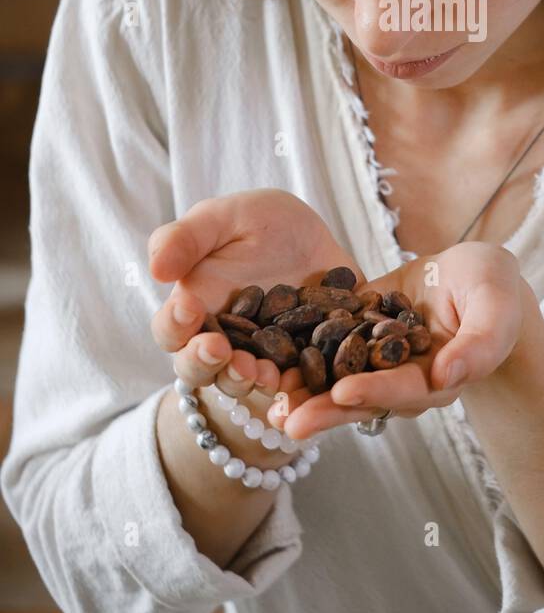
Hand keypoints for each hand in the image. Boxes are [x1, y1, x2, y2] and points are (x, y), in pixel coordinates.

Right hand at [148, 188, 361, 405]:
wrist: (317, 238)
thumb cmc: (259, 223)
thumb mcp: (224, 217)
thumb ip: (185, 237)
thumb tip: (157, 270)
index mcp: (194, 310)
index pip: (171, 329)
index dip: (174, 325)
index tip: (188, 309)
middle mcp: (223, 343)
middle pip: (201, 370)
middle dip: (206, 365)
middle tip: (221, 350)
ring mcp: (261, 359)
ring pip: (243, 385)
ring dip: (246, 382)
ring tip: (260, 371)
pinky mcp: (300, 366)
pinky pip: (293, 389)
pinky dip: (293, 395)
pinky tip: (298, 387)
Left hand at [269, 241, 528, 439]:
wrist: (474, 278)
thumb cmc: (495, 291)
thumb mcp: (496, 307)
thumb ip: (479, 343)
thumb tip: (448, 376)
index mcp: (437, 378)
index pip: (403, 389)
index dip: (375, 391)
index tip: (343, 393)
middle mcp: (400, 378)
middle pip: (360, 398)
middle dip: (323, 409)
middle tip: (285, 421)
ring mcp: (375, 359)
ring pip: (335, 380)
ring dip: (302, 392)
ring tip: (264, 401)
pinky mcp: (356, 332)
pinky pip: (324, 346)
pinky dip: (295, 354)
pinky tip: (261, 356)